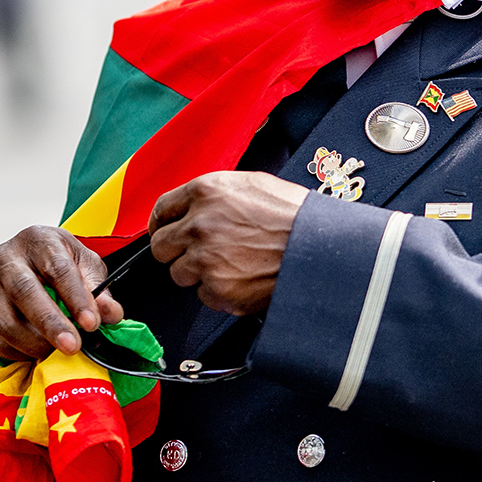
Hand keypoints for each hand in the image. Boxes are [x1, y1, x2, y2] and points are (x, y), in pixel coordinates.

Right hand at [0, 225, 125, 360]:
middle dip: (51, 324)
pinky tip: (31, 350)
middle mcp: (5, 257)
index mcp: (38, 240)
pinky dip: (14, 351)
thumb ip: (99, 290)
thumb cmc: (55, 263)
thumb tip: (112, 314)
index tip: (92, 324)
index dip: (77, 298)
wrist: (20, 262)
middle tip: (73, 347)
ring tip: (55, 351)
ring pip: (5, 321)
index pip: (58, 268)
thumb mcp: (83, 266)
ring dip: (34, 343)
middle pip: (25, 292)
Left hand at [149, 170, 308, 315]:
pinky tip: (243, 279)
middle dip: (175, 251)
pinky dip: (219, 292)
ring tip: (231, 265)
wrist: (320, 248)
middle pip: (161, 246)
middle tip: (197, 254)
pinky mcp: (217, 289)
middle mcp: (199, 225)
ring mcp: (206, 259)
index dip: (162, 223)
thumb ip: (215, 196)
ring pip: (179, 274)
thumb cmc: (295, 216)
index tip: (164, 231)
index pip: (162, 210)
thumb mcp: (252, 185)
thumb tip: (195, 207)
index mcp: (206, 192)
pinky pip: (204, 295)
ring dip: (198, 274)